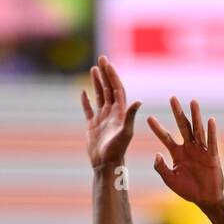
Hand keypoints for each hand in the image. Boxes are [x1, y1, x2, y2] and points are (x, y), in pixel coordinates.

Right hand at [82, 55, 140, 169]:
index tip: (107, 63)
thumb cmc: (117, 151)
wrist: (106, 165)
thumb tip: (139, 100)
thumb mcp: (126, 132)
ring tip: (93, 69)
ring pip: (99, 96)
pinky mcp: (93, 126)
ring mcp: (102, 119)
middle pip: (108, 89)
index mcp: (120, 113)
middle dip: (105, 73)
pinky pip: (89, 110)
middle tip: (101, 58)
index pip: (116, 89)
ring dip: (97, 83)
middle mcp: (112, 114)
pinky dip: (86, 101)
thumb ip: (131, 116)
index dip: (112, 75)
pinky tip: (83, 92)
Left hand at [147, 97, 223, 208]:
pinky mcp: (212, 157)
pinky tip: (210, 121)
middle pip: (182, 126)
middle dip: (177, 113)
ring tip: (193, 102)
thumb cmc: (188, 190)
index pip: (165, 137)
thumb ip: (161, 168)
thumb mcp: (170, 180)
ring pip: (197, 130)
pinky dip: (211, 133)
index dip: (157, 128)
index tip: (148, 117)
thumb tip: (157, 154)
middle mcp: (189, 148)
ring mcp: (201, 151)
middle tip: (172, 98)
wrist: (206, 199)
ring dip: (195, 116)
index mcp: (177, 153)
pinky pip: (211, 143)